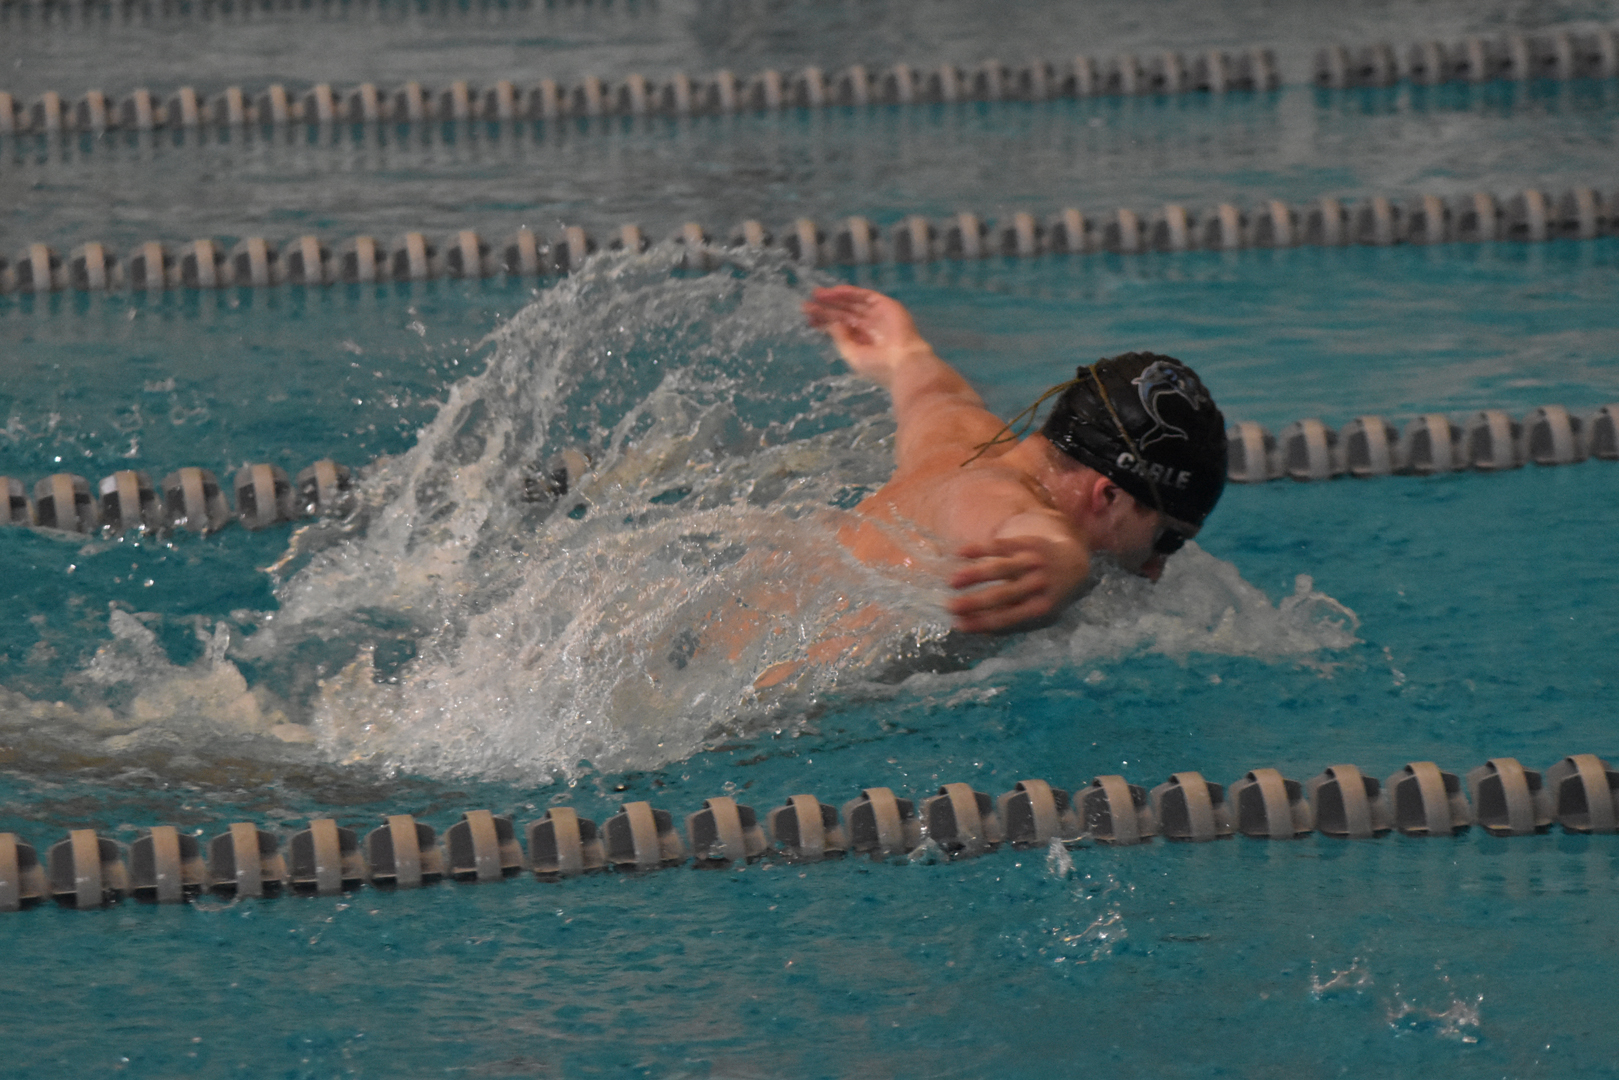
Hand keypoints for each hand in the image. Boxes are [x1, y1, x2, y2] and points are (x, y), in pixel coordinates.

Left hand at [803, 285, 928, 387]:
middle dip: (826, 309)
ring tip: (816, 295)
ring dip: (835, 299)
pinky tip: (834, 292)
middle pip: (844, 314)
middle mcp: (870, 327)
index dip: (825, 322)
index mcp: (863, 342)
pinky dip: (849, 292)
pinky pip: (865, 295)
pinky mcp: (886, 305)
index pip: (841, 328)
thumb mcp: (853, 355)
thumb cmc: (878, 366)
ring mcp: (878, 315)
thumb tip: (831, 324)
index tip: (809, 318)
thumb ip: (841, 339)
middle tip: (807, 305)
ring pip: (853, 304)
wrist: (904, 363)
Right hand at [947, 534, 1090, 632]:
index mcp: (1040, 607)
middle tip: (949, 607)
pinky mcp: (1027, 543)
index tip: (958, 624)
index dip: (981, 622)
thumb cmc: (1044, 594)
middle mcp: (1038, 584)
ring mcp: (1033, 561)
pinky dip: (978, 549)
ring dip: (974, 575)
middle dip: (974, 602)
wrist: (1071, 563)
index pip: (1006, 618)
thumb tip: (976, 629)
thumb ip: (1011, 620)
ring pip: (999, 568)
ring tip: (951, 582)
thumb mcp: (1036, 610)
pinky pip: (999, 545)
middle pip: (1002, 594)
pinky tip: (959, 553)